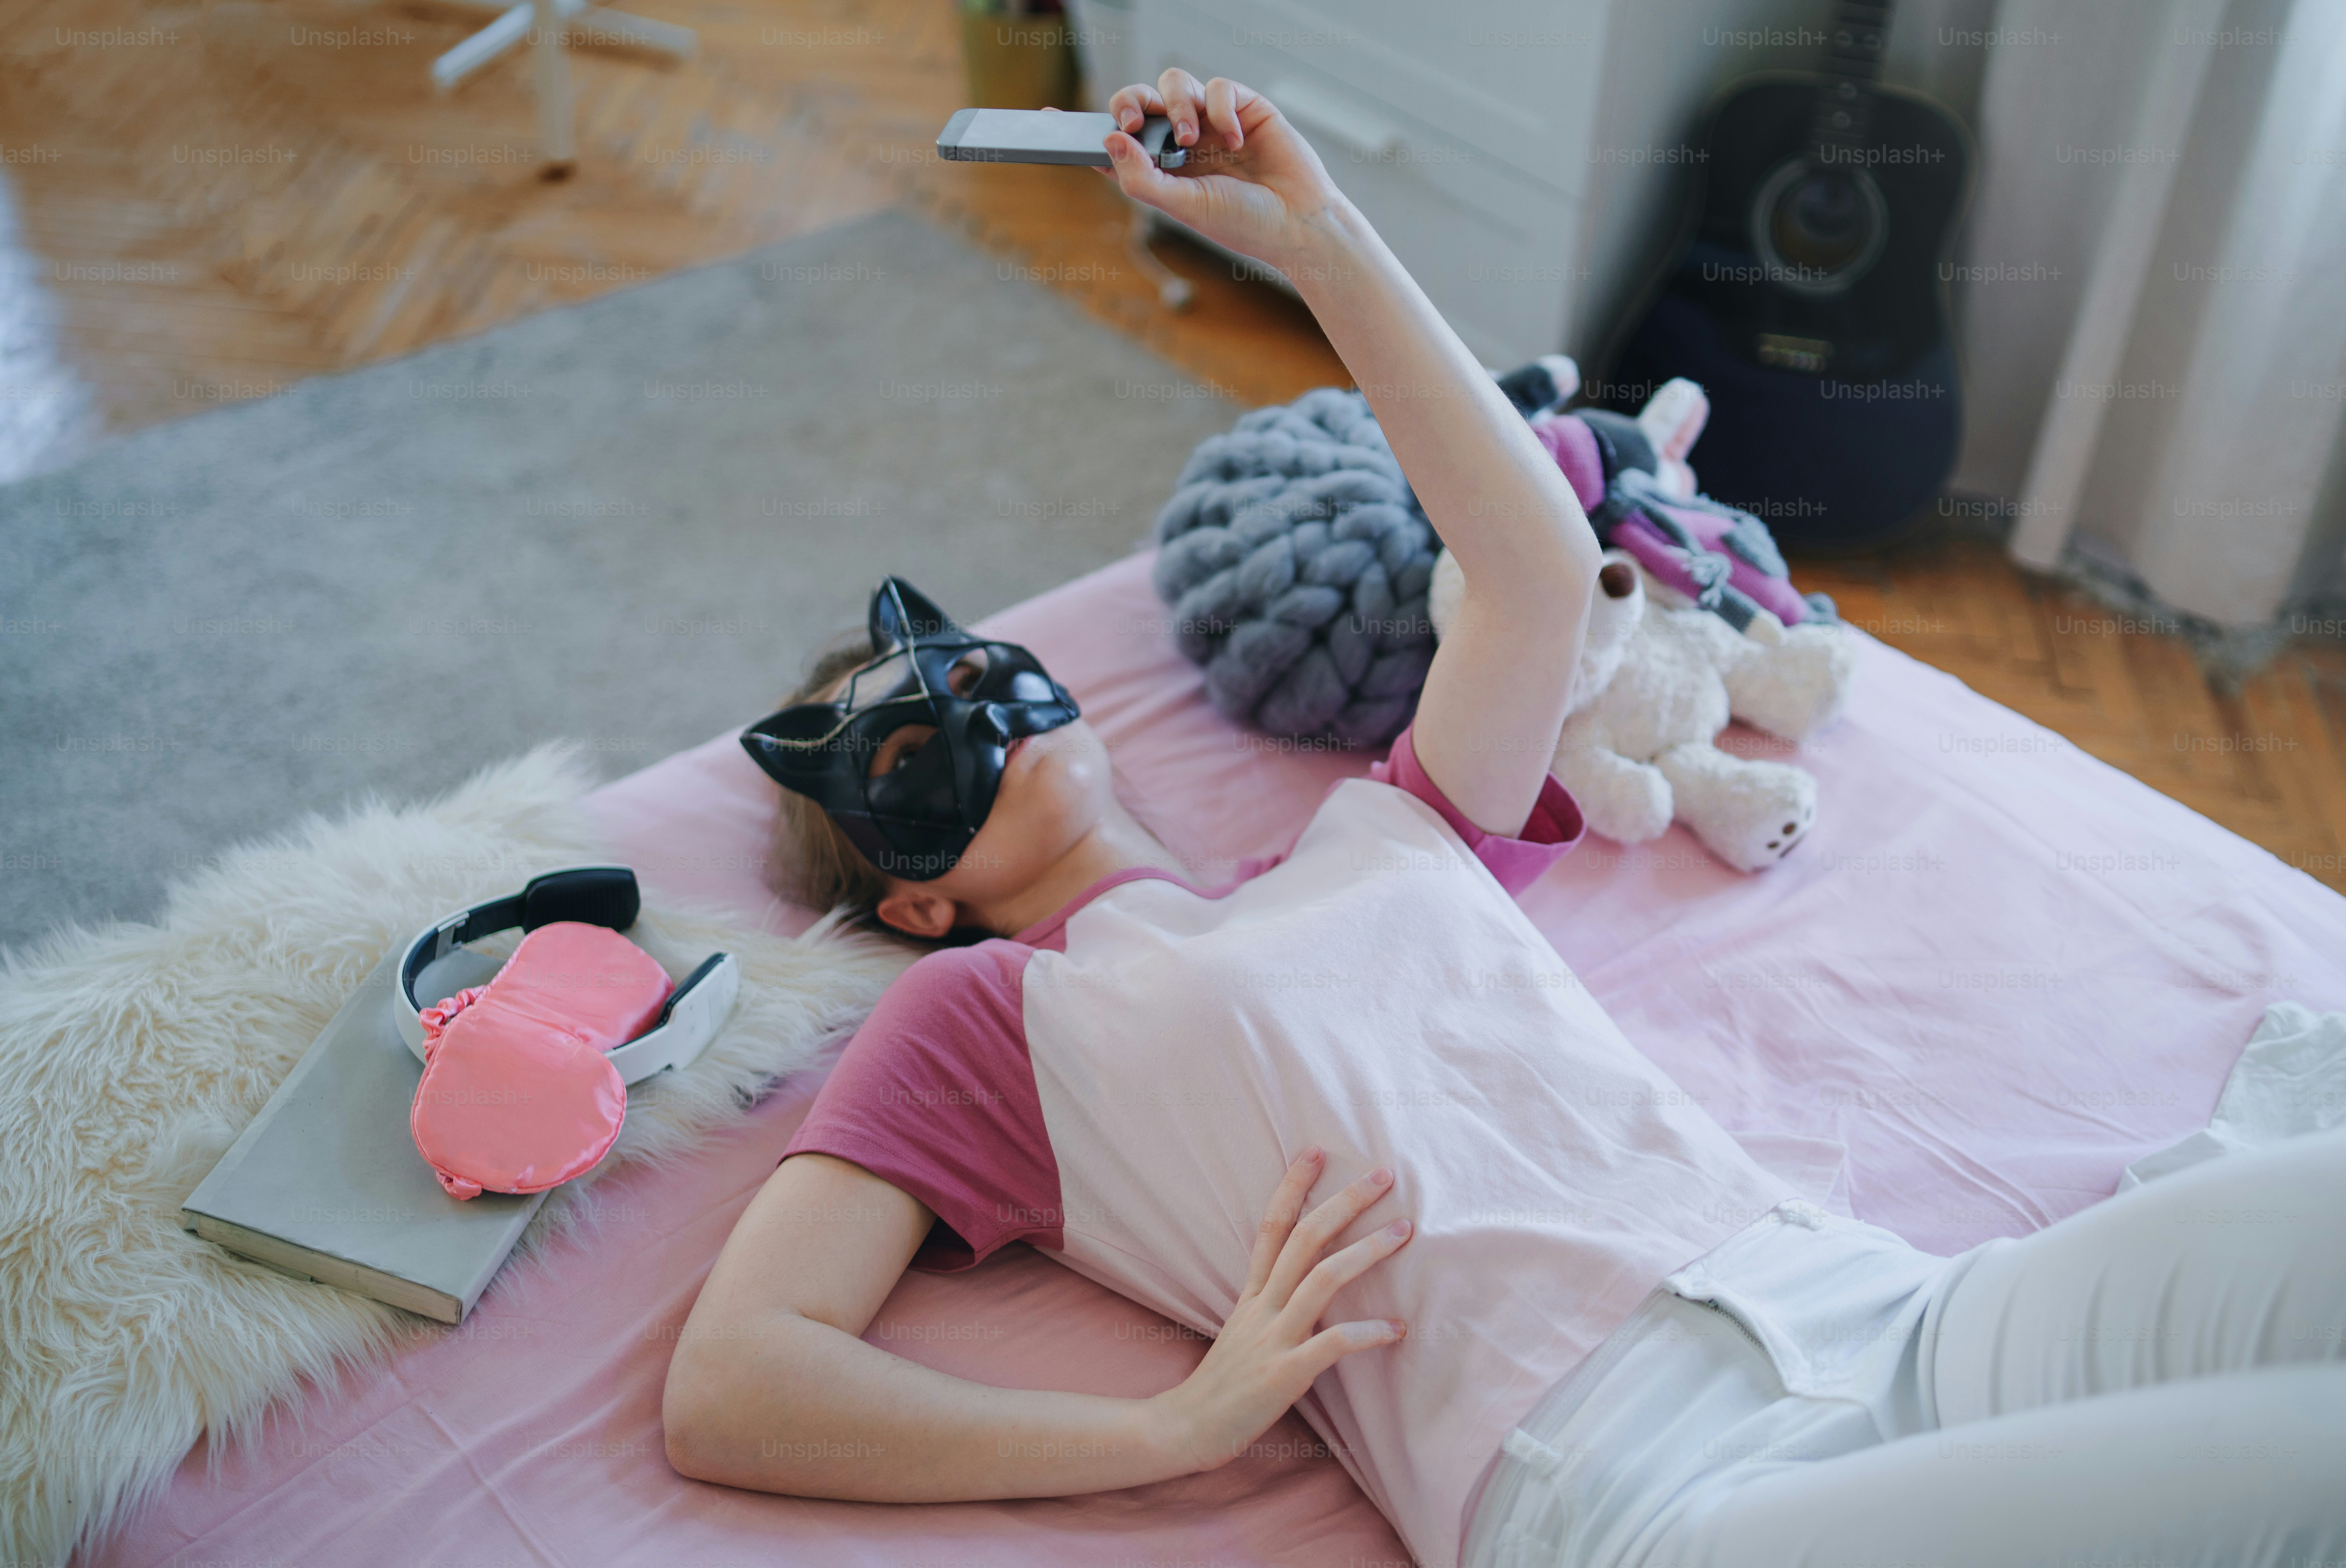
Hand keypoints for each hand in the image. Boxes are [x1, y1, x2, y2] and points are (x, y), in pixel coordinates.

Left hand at [1095, 72, 1347, 266]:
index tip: (1048, 117)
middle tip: (1133, 124)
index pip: (1115, 141)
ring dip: (1176, 107)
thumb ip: (1142, 177)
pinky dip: (1221, 110)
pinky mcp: (1242, 107)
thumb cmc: (1244, 224)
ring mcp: (1211, 122)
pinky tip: (1237, 142)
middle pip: (1138, 101)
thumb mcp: (1185, 208)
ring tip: (1193, 140)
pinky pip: (1217, 87)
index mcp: (1162, 168)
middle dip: (1129, 104)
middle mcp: (1182, 142)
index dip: (1083, 128)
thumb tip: (1109, 139)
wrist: (1300, 224)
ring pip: (1173, 84)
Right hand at [1147, 1149, 1409, 1473]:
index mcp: (1251, 1293)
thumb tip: (1310, 1284)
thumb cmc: (1224, 1383)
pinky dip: (1368, 1332)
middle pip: (1304, 1238)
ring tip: (1404, 1230)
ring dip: (1367, 1250)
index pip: (1271, 1225)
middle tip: (1382, 1175)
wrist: (1187, 1427)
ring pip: (1323, 1278)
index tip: (1317, 1150)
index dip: (1293, 1185)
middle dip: (1344, 1202)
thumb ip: (1273, 1304)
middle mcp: (1262, 1305)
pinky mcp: (1286, 1372)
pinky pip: (1333, 1343)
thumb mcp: (1244, 1330)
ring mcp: (1274, 1336)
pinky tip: (1398, 1328)